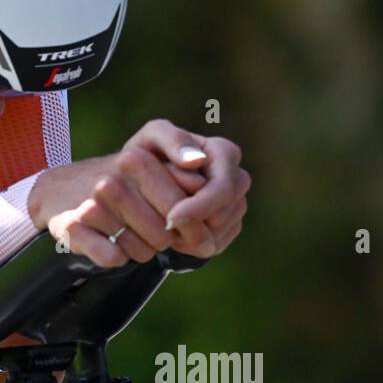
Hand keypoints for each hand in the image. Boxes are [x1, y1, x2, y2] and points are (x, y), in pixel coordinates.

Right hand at [28, 120, 249, 266]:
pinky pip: (113, 259)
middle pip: (165, 234)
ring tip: (134, 236)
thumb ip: (185, 168)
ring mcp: (91, 206)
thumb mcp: (151, 158)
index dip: (190, 224)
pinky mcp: (72, 229)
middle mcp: (112, 181)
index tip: (181, 222)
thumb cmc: (122, 179)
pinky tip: (112, 246)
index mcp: (136, 159)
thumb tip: (200, 166)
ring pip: (143, 252)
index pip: (184, 207)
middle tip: (158, 233)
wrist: (61, 191)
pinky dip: (118, 259)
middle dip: (168, 240)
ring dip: (144, 252)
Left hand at [128, 120, 249, 260]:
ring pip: (221, 232)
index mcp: (225, 152)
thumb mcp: (152, 137)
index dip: (199, 206)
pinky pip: (216, 244)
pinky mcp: (230, 225)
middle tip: (164, 228)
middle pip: (225, 213)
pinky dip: (193, 244)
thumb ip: (172, 139)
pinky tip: (172, 235)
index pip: (223, 187)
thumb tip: (197, 160)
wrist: (144, 176)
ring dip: (191, 236)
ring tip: (164, 228)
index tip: (171, 218)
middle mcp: (237, 178)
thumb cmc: (150, 151)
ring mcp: (237, 203)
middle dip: (194, 224)